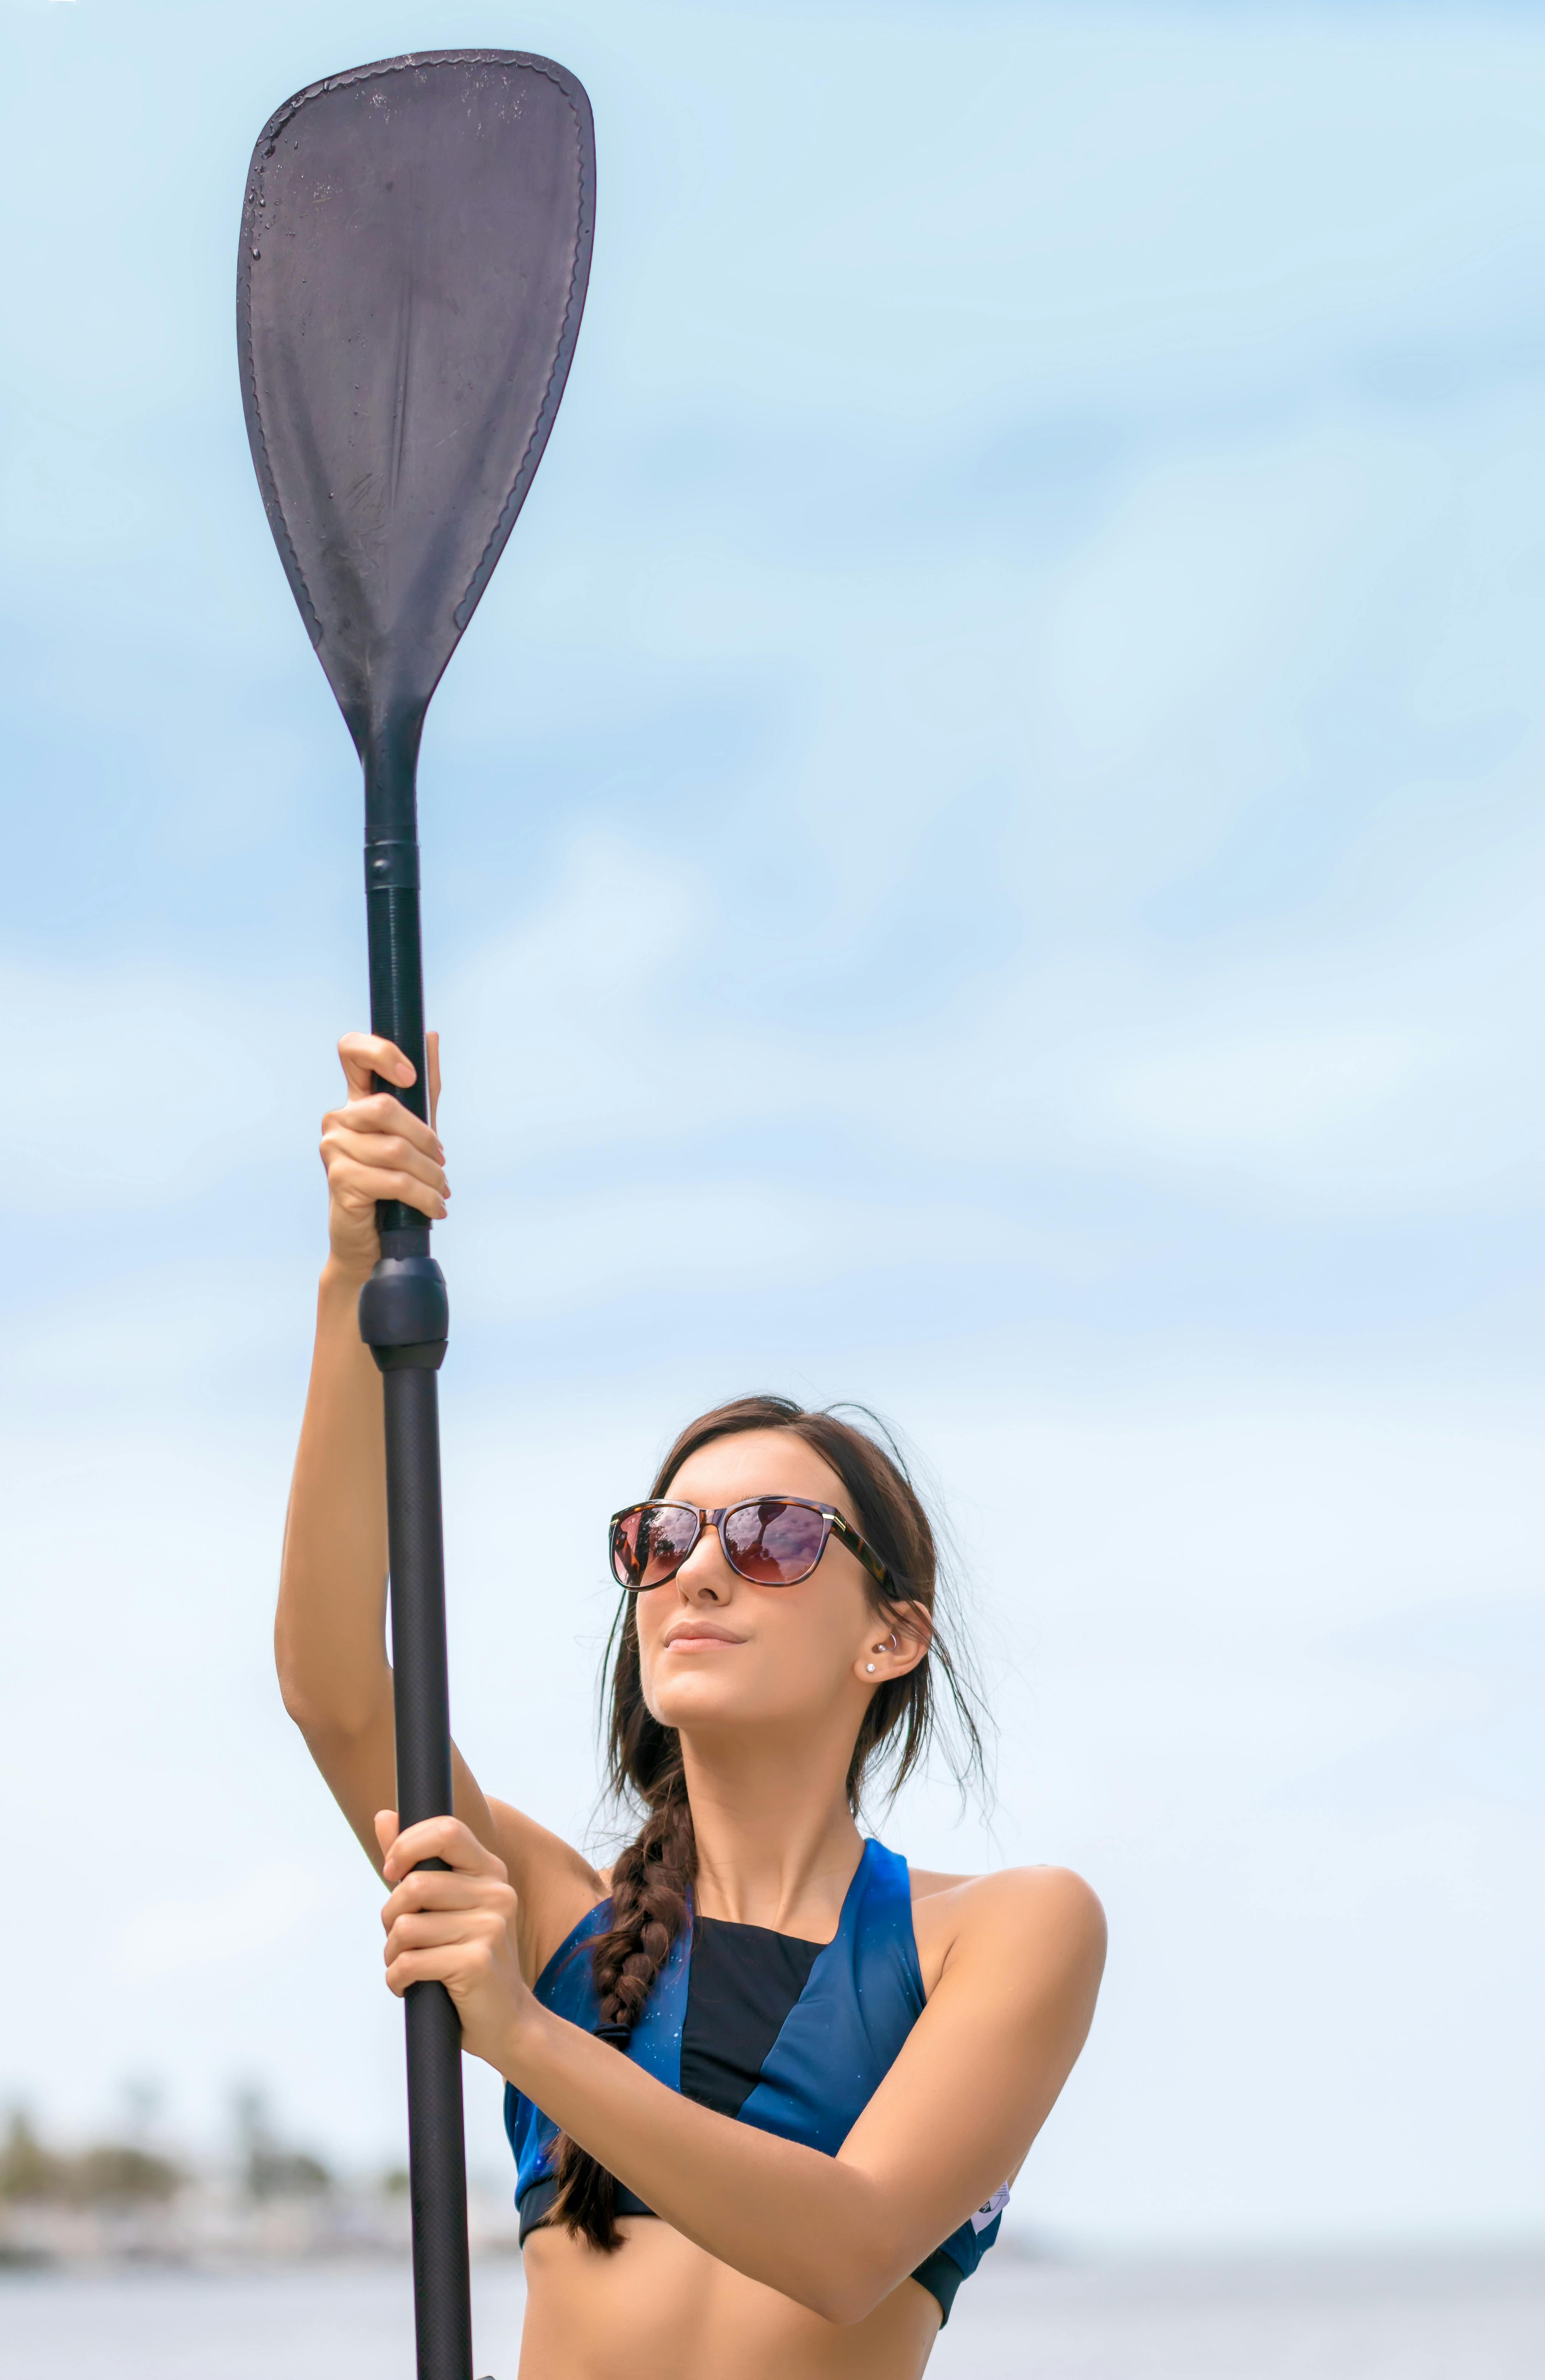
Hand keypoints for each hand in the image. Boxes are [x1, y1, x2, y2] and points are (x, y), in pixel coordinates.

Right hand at [320, 1032, 446, 1276]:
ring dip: (431, 1176)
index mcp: (355, 1102)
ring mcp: (333, 1149)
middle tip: (442, 1165)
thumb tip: (430, 1037)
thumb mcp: (415, 1133)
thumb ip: (423, 1090)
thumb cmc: (393, 1184)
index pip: (351, 1051)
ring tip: (440, 1192)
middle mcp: (338, 1120)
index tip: (409, 1076)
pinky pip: (394, 1181)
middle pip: (386, 1107)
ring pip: (396, 1149)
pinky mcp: (340, 1180)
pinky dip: (424, 1196)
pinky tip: (434, 1208)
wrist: (372, 1241)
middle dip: (426, 1140)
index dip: (380, 1052)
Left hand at [377, 1812, 531, 2070]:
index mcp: (490, 1871)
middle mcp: (497, 1893)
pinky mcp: (477, 1962)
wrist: (505, 2020)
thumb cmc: (469, 1959)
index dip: (408, 1844)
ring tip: (407, 1965)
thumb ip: (414, 1862)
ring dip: (392, 1954)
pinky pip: (410, 1963)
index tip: (391, 1870)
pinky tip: (409, 1986)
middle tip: (400, 1939)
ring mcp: (490, 1928)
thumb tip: (382, 1815)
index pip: (446, 1831)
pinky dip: (396, 1979)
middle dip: (390, 1916)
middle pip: (414, 1887)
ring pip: (406, 1928)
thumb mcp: (446, 1907)